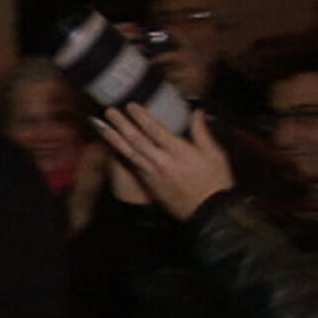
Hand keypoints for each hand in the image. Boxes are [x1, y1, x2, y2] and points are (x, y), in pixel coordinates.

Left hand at [96, 104, 234, 220]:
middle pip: (137, 140)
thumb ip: (201, 132)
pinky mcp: (149, 183)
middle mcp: (162, 162)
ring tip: (102, 127)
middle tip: (109, 111)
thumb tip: (196, 111)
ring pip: (129, 153)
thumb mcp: (215, 154)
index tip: (130, 105)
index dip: (141, 117)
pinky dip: (121, 153)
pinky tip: (113, 145)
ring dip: (114, 139)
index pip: (155, 130)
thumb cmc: (215, 182)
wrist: (208, 212)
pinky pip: (133, 165)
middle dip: (121, 124)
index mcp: (179, 152)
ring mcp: (152, 174)